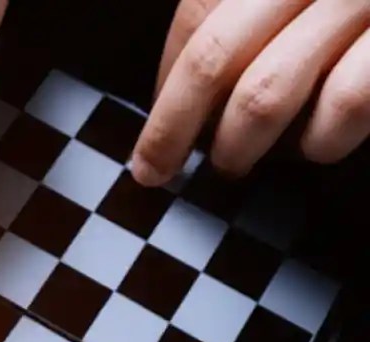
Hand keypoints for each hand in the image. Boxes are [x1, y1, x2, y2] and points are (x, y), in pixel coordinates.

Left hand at [131, 0, 369, 185]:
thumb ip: (252, 22)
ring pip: (265, 93)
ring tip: (231, 163)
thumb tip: (186, 99)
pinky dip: (320, 140)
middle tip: (156, 168)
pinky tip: (315, 146)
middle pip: (211, 58)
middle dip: (171, 128)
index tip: (149, 127)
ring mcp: (358, 6)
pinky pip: (343, 105)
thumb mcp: (291, 1)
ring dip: (236, 144)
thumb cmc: (354, 8)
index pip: (196, 17)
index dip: (164, 81)